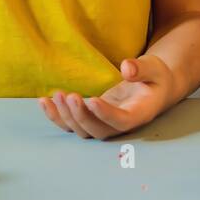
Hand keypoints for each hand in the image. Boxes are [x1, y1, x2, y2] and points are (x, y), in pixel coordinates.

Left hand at [39, 54, 173, 139]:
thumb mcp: (155, 68)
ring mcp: (105, 123)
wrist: (153, 87)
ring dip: (66, 116)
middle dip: (80, 116)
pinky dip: (56, 116)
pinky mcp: (92, 118)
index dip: (105, 115)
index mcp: (139, 114)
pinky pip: (72, 124)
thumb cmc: (155, 77)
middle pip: (98, 131)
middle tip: (70, 96)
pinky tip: (44, 101)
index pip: (121, 121)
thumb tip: (126, 68)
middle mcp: (120, 124)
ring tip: (57, 96)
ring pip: (82, 131)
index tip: (92, 100)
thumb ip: (142, 68)